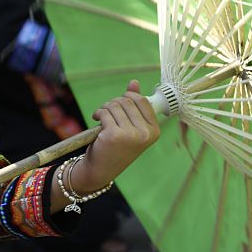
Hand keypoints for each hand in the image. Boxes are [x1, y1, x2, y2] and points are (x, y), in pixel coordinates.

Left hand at [71, 79, 159, 193]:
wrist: (100, 169)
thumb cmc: (116, 146)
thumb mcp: (130, 126)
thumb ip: (134, 105)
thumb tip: (134, 82)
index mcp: (154, 131)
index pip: (142, 100)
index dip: (128, 98)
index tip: (121, 106)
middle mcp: (145, 134)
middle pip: (127, 101)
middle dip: (114, 103)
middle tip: (108, 114)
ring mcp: (131, 135)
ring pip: (115, 105)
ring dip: (105, 109)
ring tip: (103, 119)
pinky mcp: (114, 135)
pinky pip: (105, 112)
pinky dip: (99, 114)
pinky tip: (97, 123)